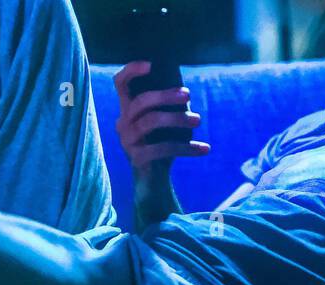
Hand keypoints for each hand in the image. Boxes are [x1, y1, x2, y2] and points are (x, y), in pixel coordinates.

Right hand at [113, 61, 208, 175]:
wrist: (154, 180)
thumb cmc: (161, 144)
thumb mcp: (164, 123)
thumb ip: (168, 106)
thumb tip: (185, 92)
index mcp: (127, 109)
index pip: (120, 83)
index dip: (132, 70)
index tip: (151, 64)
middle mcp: (123, 122)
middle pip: (141, 101)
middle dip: (165, 95)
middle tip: (188, 94)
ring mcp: (127, 141)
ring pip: (151, 122)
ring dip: (178, 119)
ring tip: (198, 120)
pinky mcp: (137, 158)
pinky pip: (163, 148)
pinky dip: (186, 148)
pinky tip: (204, 149)